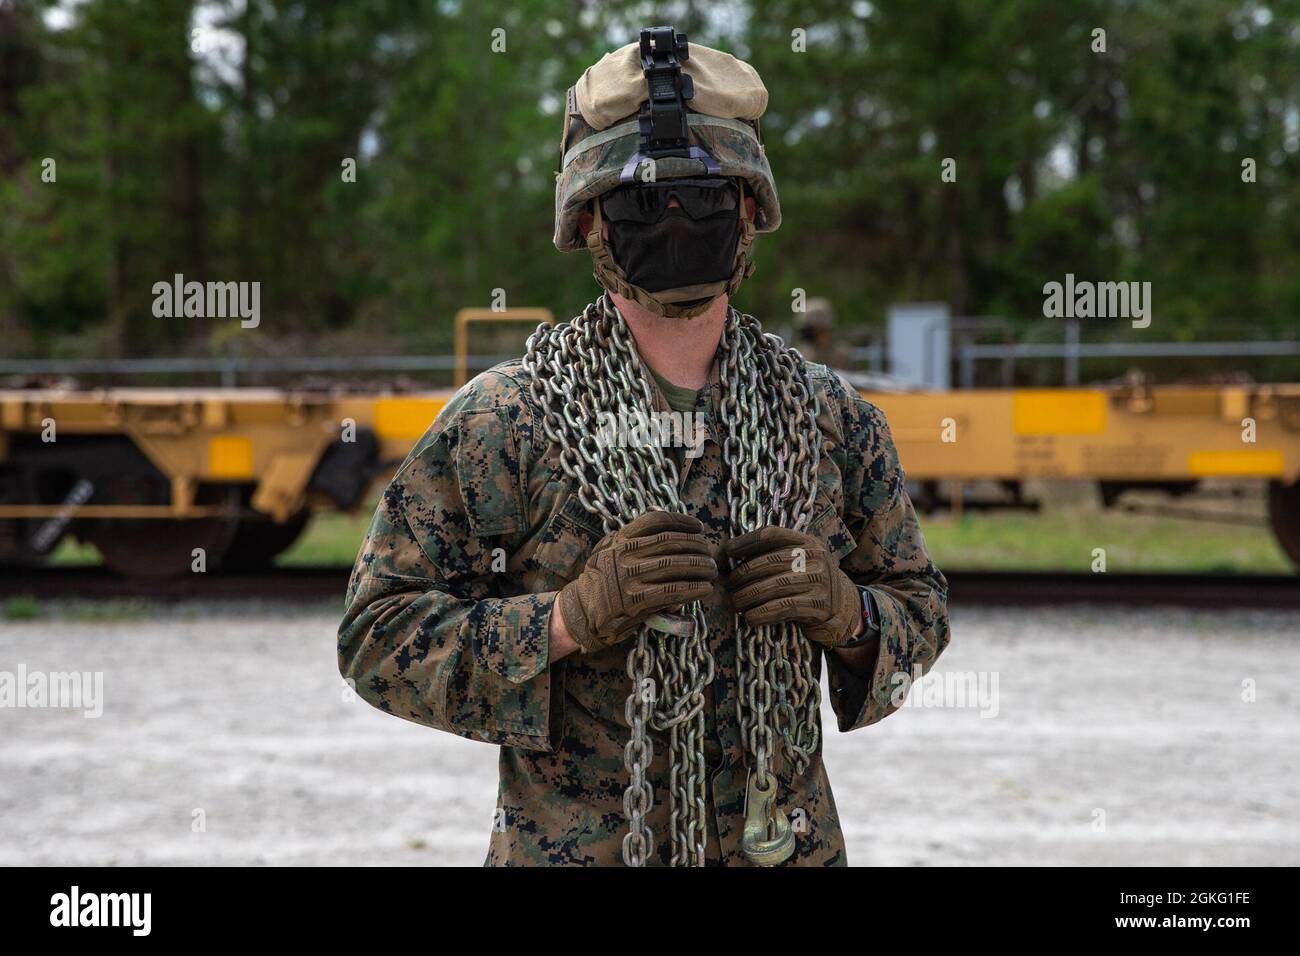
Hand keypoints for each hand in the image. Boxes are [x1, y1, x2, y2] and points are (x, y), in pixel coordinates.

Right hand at [558, 511, 717, 653]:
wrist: (581, 611)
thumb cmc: (598, 580)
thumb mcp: (607, 550)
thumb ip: (632, 540)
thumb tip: (670, 536)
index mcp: (620, 539)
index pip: (656, 521)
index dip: (681, 521)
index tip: (698, 526)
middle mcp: (625, 555)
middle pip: (671, 542)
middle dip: (696, 545)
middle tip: (710, 552)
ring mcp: (630, 578)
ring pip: (675, 566)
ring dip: (700, 567)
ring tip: (712, 570)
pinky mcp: (637, 601)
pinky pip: (673, 591)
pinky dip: (694, 589)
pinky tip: (705, 589)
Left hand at [723, 526, 860, 647]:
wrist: (844, 607)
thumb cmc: (811, 581)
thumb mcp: (801, 560)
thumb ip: (777, 553)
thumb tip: (733, 555)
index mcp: (807, 541)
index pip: (772, 534)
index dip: (747, 541)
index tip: (728, 550)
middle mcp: (815, 558)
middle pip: (769, 562)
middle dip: (744, 574)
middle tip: (730, 585)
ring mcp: (819, 581)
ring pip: (773, 586)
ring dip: (749, 596)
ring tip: (736, 603)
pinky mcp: (818, 605)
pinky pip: (783, 607)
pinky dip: (762, 613)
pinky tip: (750, 618)